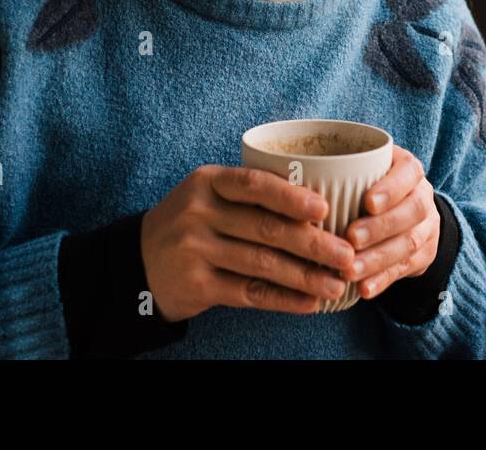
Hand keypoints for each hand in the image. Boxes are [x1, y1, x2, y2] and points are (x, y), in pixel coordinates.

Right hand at [140, 165, 357, 322]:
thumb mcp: (209, 195)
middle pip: (266, 228)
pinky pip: (249, 294)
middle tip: (347, 256)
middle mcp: (198, 213)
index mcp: (207, 182)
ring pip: (262, 264)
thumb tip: (320, 205)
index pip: (254, 185)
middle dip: (313, 244)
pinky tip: (309, 303)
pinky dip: (283, 300)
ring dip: (305, 277)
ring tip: (336, 284)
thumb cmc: (191, 222)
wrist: (138, 261)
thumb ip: (251, 194)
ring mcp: (195, 250)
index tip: (325, 210)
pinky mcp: (197, 285)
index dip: (291, 197)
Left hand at [338, 146, 439, 299]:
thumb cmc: (368, 184)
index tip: (367, 203)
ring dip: (377, 259)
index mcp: (407, 169)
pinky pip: (405, 269)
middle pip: (412, 210)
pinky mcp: (423, 255)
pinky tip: (362, 289)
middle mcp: (422, 196)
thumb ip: (339, 170)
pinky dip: (382, 280)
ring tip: (349, 271)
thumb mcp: (361, 169)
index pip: (408, 171)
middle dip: (380, 227)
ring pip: (408, 243)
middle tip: (351, 239)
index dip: (391, 188)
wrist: (405, 211)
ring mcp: (426, 227)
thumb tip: (294, 173)